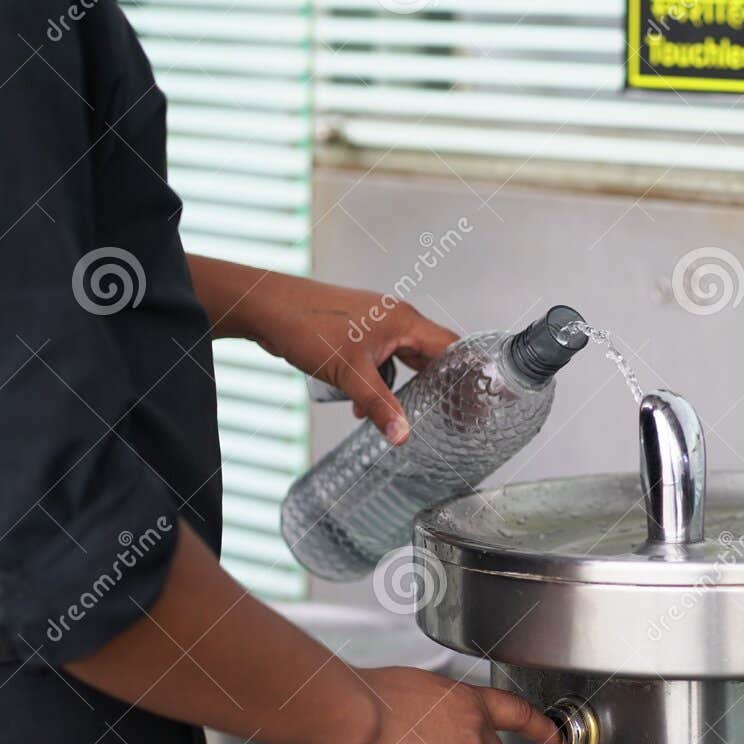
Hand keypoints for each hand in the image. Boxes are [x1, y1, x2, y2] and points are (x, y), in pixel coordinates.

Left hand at [224, 267, 456, 444]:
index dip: (466, 375)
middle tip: (449, 415)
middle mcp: (395, 318)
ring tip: (406, 416)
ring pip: (403, 359)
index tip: (476, 402)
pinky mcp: (357, 333)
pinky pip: (380, 360)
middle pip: (430, 354)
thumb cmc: (308, 326)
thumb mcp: (349, 374)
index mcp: (404, 320)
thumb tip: (403, 435)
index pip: (451, 347)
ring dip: (402, 388)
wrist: (267, 308)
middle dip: (437, 386)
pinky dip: (378, 382)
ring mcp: (375, 324)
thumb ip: (380, 405)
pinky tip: (363, 406)